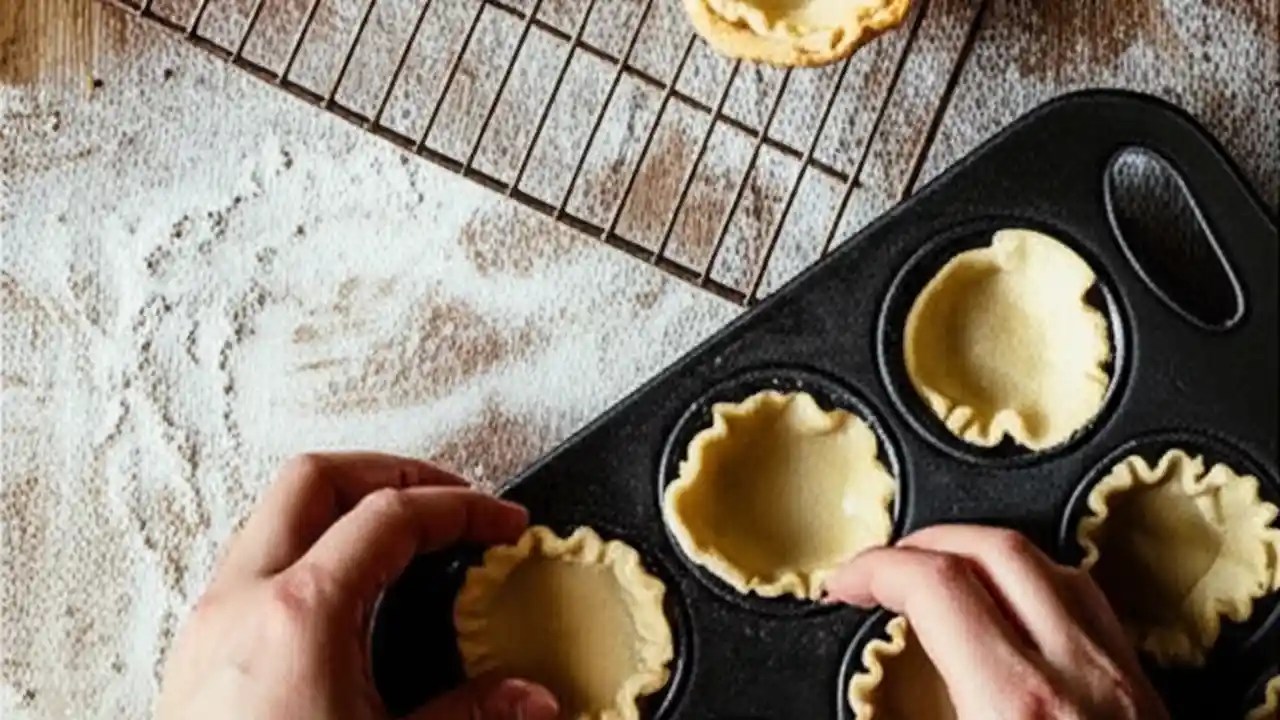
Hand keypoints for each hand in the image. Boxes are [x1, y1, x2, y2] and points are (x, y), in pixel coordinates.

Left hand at [156, 453, 559, 719]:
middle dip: (393, 471)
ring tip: (401, 532)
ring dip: (344, 504)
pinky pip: (252, 558)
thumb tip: (531, 698)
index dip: (461, 508)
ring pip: (274, 512)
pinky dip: (307, 544)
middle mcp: (244, 599)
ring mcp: (209, 620)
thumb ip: (468, 715)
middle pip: (317, 479)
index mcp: (302, 613)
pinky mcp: (195, 650)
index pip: (392, 515)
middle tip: (449, 497)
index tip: (502, 522)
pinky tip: (343, 588)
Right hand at [825, 524, 1168, 719]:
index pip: (934, 586)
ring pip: (1055, 568)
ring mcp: (1124, 682)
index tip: (845, 584)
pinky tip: (1021, 615)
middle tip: (888, 567)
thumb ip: (909, 711)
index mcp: (1015, 702)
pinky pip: (1096, 609)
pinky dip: (1044, 588)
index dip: (872, 569)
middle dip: (927, 543)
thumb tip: (869, 699)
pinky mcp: (1151, 695)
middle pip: (996, 551)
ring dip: (987, 556)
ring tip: (947, 578)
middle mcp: (1077, 678)